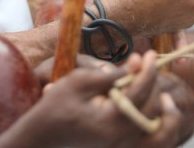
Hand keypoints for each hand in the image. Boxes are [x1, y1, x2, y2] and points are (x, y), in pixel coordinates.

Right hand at [15, 52, 183, 147]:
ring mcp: (121, 143)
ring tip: (142, 77)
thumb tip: (137, 62)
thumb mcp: (80, 82)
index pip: (141, 91)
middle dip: (152, 82)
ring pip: (151, 118)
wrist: (41, 136)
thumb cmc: (55, 107)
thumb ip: (111, 74)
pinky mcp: (119, 144)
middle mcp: (121, 137)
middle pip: (152, 106)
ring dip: (151, 95)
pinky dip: (144, 109)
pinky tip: (136, 95)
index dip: (148, 69)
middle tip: (145, 63)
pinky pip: (141, 126)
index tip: (150, 53)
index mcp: (112, 121)